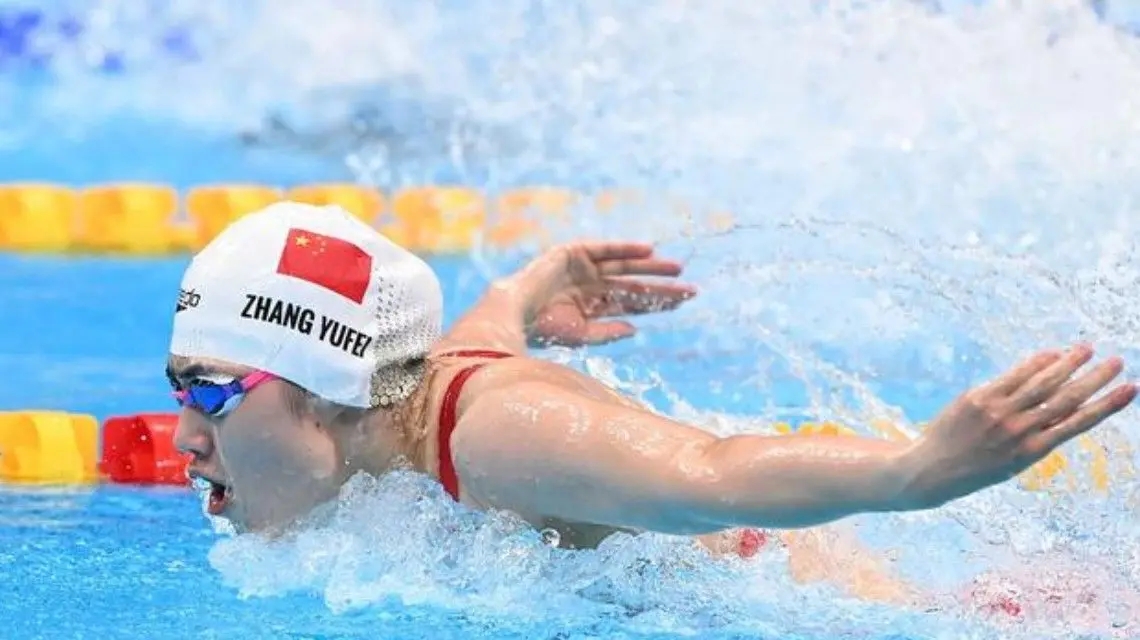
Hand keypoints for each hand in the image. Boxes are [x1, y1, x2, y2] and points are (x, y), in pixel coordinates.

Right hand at [521, 241, 696, 346]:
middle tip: (691, 288)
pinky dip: (625, 247)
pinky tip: (648, 248)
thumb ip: (607, 332)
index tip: (683, 302)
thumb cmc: (542, 330)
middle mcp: (592, 286)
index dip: (658, 302)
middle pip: (634, 284)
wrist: (514, 314)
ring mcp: (583, 268)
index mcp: (594, 307)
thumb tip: (635, 329)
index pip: (633, 303)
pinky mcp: (573, 253)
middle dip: (661, 285)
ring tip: (677, 267)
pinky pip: (605, 248)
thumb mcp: (581, 335)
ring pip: (625, 266)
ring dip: (651, 265)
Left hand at [900, 344, 1135, 508]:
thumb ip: (1036, 435)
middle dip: (1095, 378)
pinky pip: (1013, 376)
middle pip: (1066, 398)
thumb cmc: (975, 467)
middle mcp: (1020, 430)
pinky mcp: (979, 398)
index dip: (1107, 404)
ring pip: (1042, 382)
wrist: (933, 469)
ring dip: (1069, 363)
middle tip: (1117, 361)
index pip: (1079, 422)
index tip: (1131, 389)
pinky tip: (1052, 353)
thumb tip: (1058, 405)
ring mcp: (999, 412)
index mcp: (1034, 451)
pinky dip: (1034, 363)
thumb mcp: (1013, 461)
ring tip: (1088, 349)